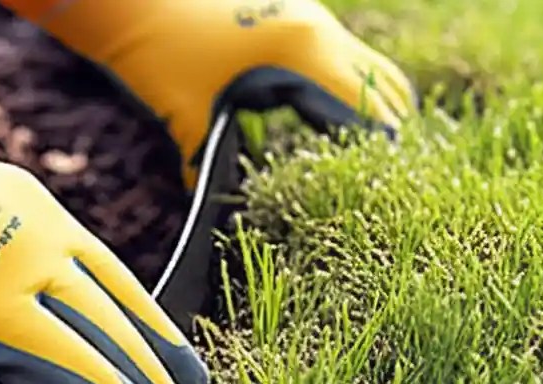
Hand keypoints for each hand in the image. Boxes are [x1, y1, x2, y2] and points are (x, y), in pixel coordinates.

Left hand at [37, 0, 417, 183]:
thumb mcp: (184, 116)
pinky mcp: (287, 14)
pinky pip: (337, 55)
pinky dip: (344, 87)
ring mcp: (304, 16)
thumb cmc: (156, 52)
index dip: (381, 149)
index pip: (367, 107)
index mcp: (300, 53)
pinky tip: (326, 120)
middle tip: (384, 179)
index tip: (387, 186)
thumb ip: (206, 164)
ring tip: (366, 155)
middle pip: (382, 84)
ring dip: (370, 106)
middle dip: (386, 130)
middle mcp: (314, 29)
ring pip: (365, 65)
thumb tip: (210, 206)